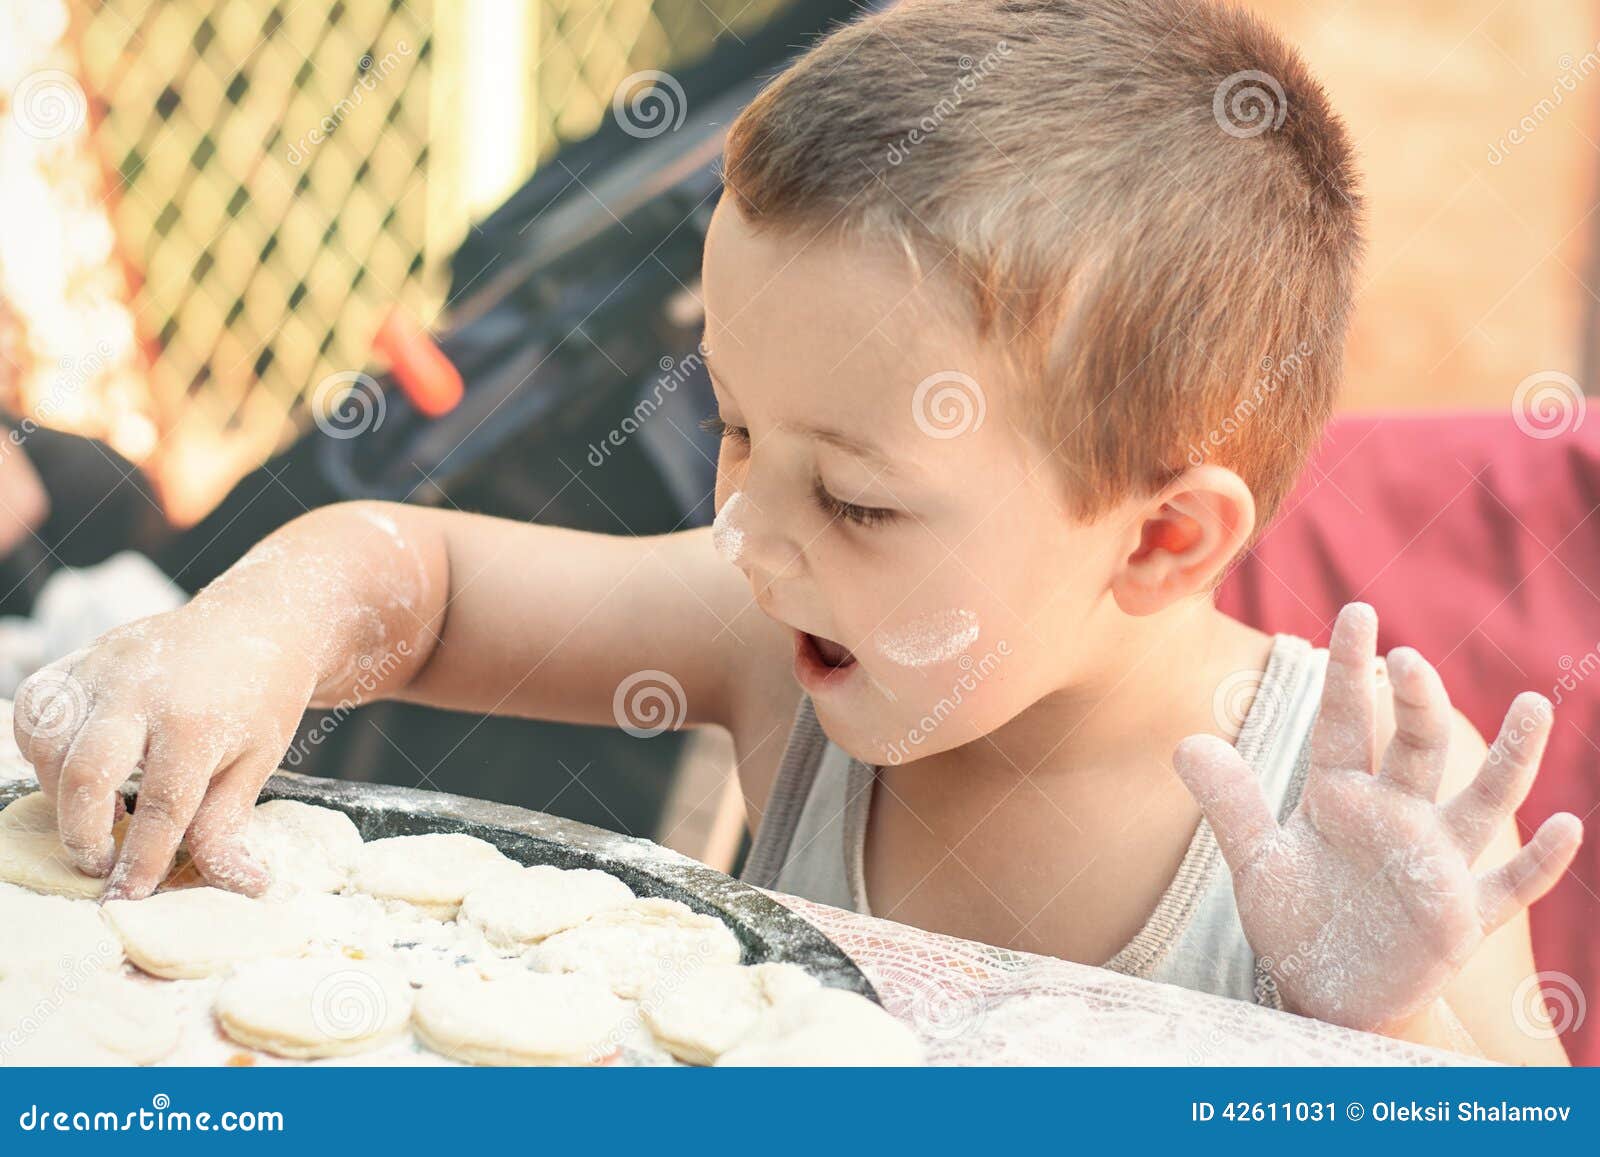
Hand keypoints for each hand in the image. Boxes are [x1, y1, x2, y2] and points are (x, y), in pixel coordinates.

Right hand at [12, 605, 318, 899]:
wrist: (258, 623)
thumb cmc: (261, 697)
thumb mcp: (258, 761)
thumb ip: (228, 824)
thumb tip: (241, 886)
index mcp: (196, 721)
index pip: (161, 808)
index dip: (141, 861)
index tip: (127, 897)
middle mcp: (141, 691)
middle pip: (85, 774)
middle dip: (82, 834)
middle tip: (101, 863)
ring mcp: (104, 669)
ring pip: (47, 743)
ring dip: (61, 794)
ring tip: (102, 811)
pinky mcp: (81, 657)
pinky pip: (34, 708)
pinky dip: (41, 747)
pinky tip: (77, 768)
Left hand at [1173, 602, 1582, 1031]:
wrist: (1331, 994)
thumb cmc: (1298, 918)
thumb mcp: (1257, 861)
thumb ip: (1229, 803)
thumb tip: (1185, 742)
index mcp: (1341, 795)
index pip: (1346, 722)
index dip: (1350, 670)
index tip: (1358, 613)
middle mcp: (1397, 816)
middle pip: (1415, 748)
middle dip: (1417, 704)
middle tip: (1410, 659)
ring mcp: (1437, 863)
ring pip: (1482, 801)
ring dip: (1510, 759)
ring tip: (1534, 706)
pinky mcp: (1462, 917)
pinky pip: (1508, 886)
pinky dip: (1538, 863)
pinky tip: (1567, 826)